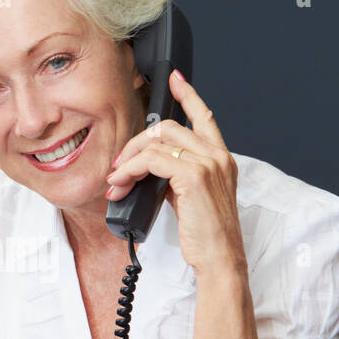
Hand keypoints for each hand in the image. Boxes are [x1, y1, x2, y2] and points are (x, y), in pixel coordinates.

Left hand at [105, 69, 246, 277]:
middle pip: (169, 127)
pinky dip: (130, 170)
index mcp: (222, 159)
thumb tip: (147, 170)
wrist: (219, 259)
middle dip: (137, 142)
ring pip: (157, 142)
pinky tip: (121, 184)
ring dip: (129, 160)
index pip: (205, 117)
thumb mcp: (191, 199)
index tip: (175, 78)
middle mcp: (218, 157)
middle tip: (120, 164)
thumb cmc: (206, 236)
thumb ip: (176, 177)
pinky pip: (152, 160)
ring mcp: (208, 164)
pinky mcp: (194, 177)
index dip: (188, 94)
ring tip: (116, 180)